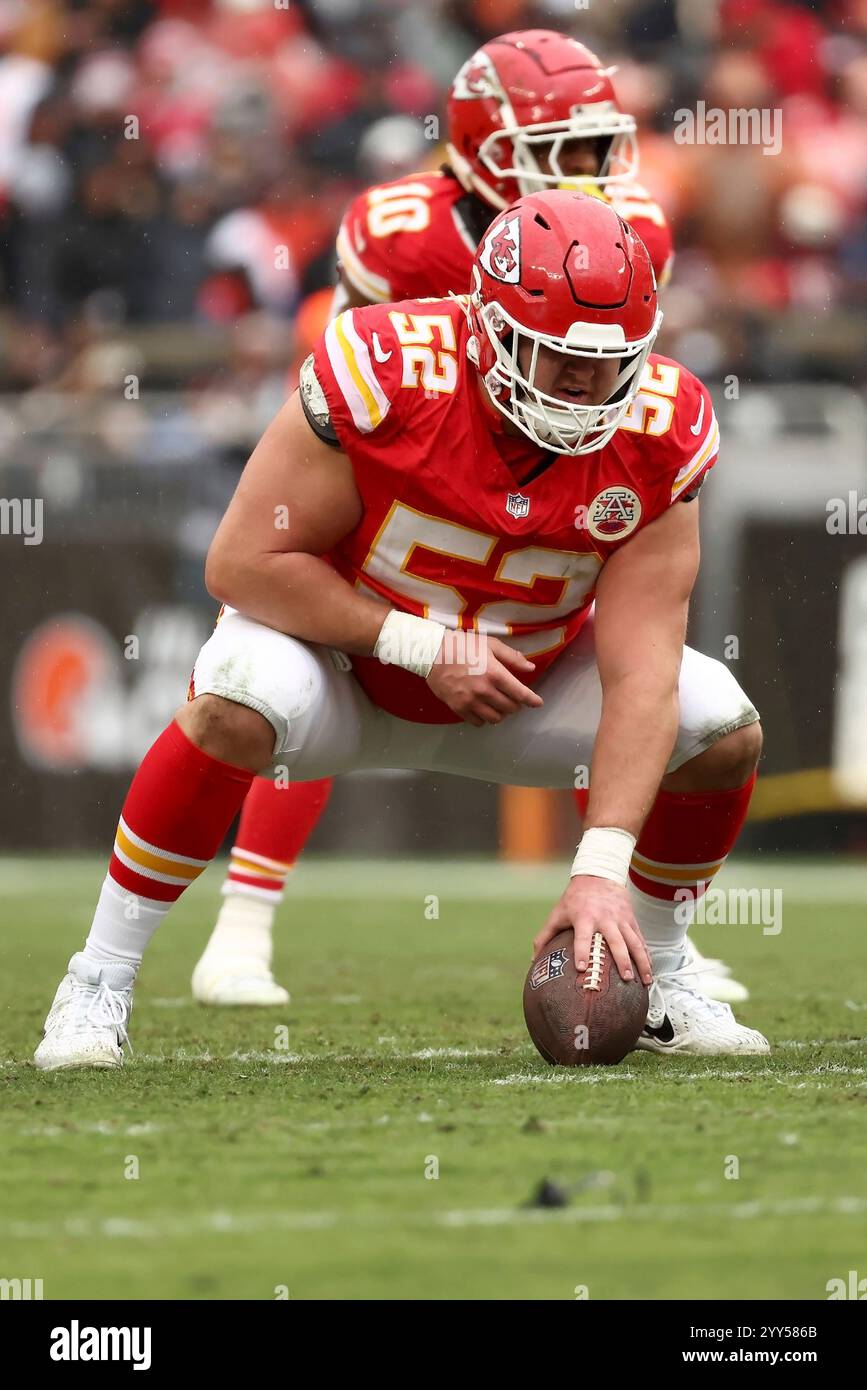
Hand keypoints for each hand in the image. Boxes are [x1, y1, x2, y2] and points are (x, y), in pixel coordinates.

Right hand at [425, 633, 543, 726]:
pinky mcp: (458, 708)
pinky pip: (478, 722)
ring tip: (498, 704)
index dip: (532, 700)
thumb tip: (531, 669)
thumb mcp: (490, 645)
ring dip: (501, 713)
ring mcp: (470, 702)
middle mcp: (484, 691)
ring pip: (496, 718)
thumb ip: (512, 657)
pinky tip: (483, 708)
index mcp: (495, 674)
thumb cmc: (463, 645)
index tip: (538, 703)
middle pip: (510, 708)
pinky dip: (484, 718)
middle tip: (512, 697)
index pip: (520, 694)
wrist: (432, 653)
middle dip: (515, 704)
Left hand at [533, 876, 652, 984]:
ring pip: (634, 942)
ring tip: (646, 981)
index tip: (582, 969)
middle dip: (622, 960)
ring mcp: (621, 919)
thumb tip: (533, 960)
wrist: (599, 875)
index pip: (583, 937)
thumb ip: (544, 936)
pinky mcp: (631, 920)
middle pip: (616, 941)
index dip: (582, 952)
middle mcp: (605, 919)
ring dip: (642, 961)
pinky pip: (641, 939)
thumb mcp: (557, 913)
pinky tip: (650, 971)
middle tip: (626, 979)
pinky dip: (647, 955)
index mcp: (584, 917)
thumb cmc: (574, 899)